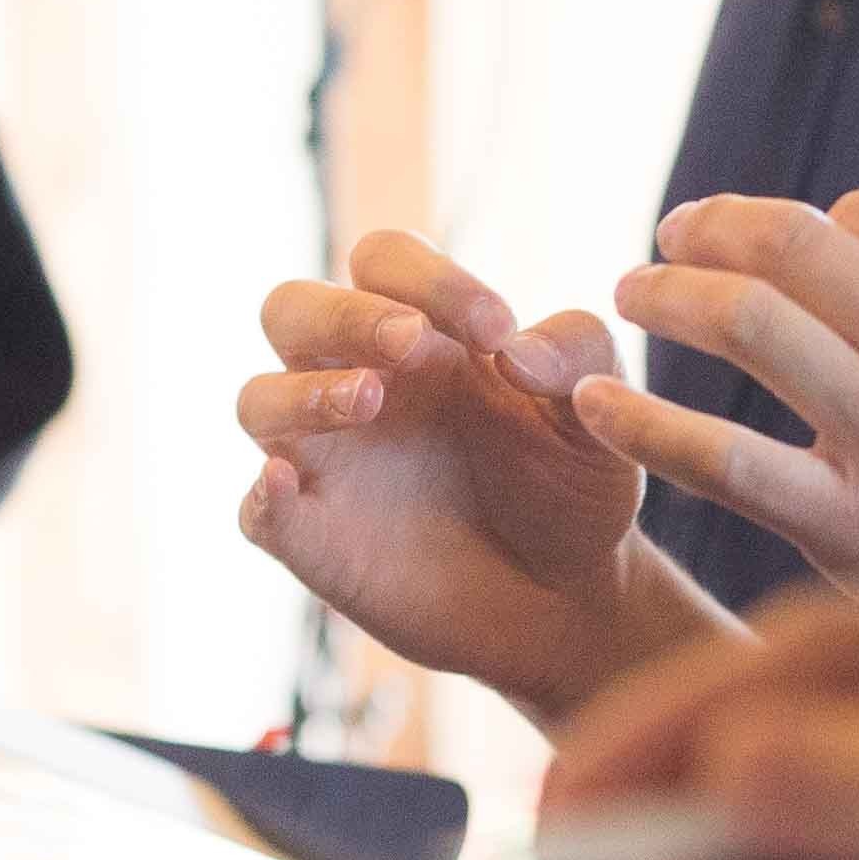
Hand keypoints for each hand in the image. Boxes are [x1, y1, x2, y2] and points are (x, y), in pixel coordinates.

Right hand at [232, 231, 723, 726]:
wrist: (574, 598)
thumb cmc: (575, 484)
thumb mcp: (600, 410)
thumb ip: (577, 352)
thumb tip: (516, 351)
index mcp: (421, 335)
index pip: (381, 261)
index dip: (429, 278)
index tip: (497, 329)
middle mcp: (359, 384)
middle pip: (291, 309)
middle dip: (344, 314)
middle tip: (411, 339)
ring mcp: (328, 463)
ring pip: (259, 402)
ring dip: (303, 392)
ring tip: (371, 400)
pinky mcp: (317, 541)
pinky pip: (258, 512)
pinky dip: (264, 496)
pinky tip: (286, 484)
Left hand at [588, 189, 858, 614]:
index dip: (811, 227)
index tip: (777, 246)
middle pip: (789, 247)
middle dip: (710, 229)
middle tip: (670, 237)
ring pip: (743, 324)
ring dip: (666, 295)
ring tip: (628, 293)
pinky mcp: (856, 531)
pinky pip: (718, 460)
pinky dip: (640, 421)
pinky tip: (593, 406)